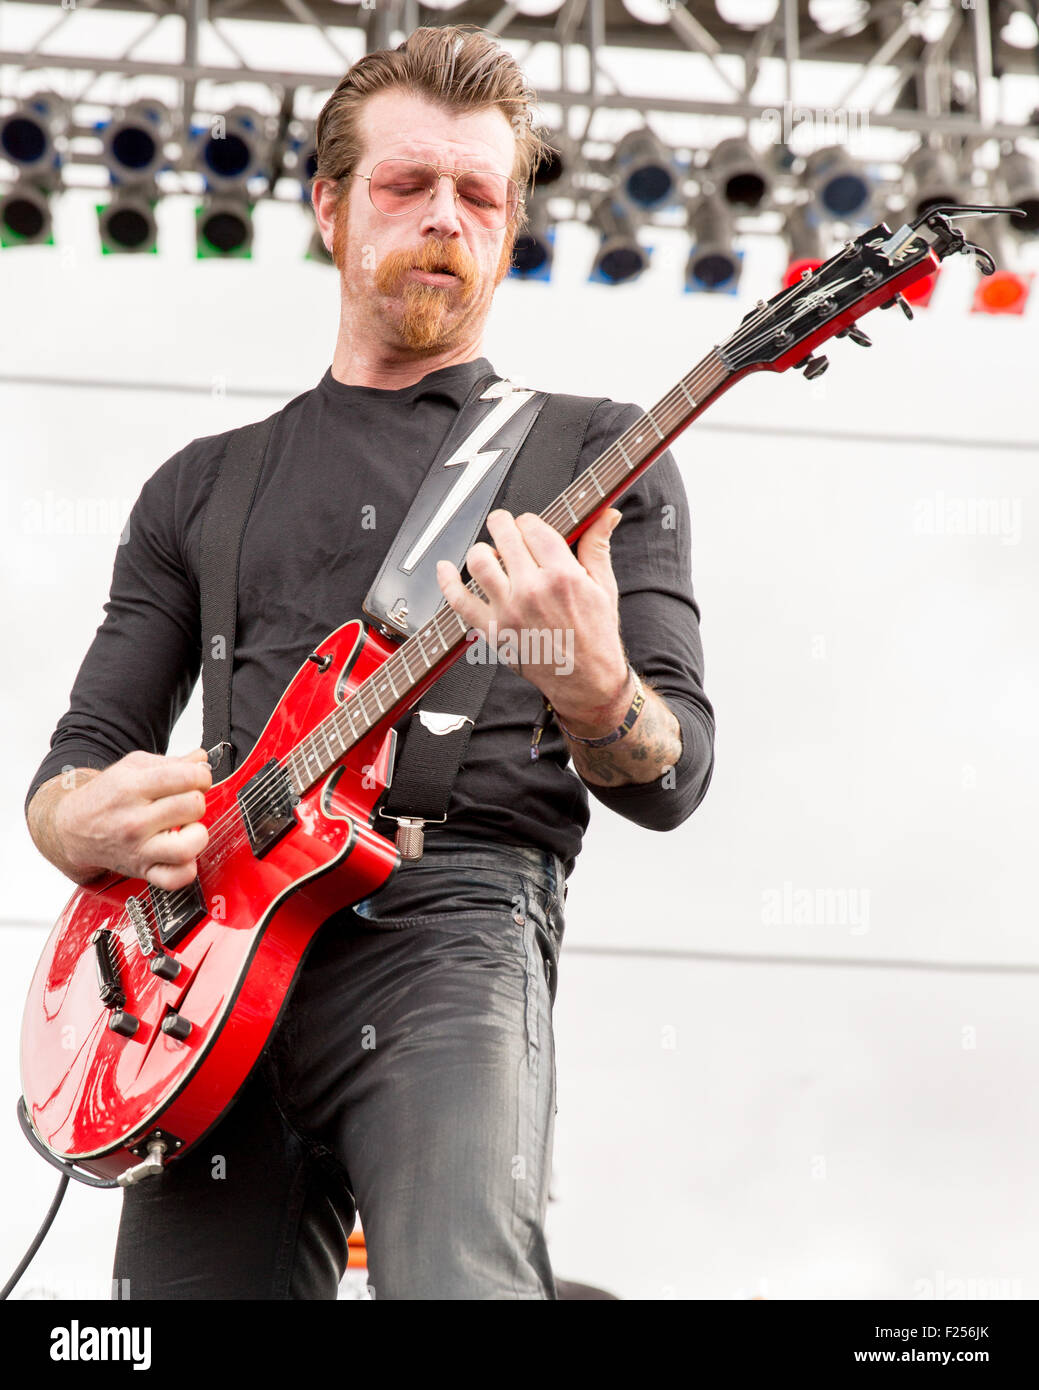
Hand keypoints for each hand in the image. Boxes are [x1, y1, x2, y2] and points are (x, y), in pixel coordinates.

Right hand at [54, 748, 211, 890]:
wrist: (74, 829)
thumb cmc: (106, 798)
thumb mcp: (132, 768)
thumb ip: (171, 762)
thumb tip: (202, 760)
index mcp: (131, 788)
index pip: (187, 777)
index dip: (201, 776)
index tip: (196, 780)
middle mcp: (134, 821)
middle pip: (193, 807)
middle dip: (197, 801)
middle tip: (185, 803)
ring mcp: (138, 849)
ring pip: (188, 846)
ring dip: (197, 834)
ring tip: (187, 828)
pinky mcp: (142, 871)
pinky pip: (176, 878)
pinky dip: (187, 868)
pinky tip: (181, 853)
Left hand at [436, 507, 630, 726]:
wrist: (586, 681)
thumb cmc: (595, 636)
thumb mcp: (604, 587)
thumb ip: (597, 546)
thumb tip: (606, 515)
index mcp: (562, 575)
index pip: (533, 527)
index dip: (529, 522)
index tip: (529, 527)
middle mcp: (532, 590)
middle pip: (503, 537)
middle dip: (503, 525)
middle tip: (504, 527)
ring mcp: (509, 611)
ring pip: (479, 561)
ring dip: (482, 550)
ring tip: (490, 553)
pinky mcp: (492, 630)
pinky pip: (458, 600)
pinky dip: (446, 581)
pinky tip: (445, 569)